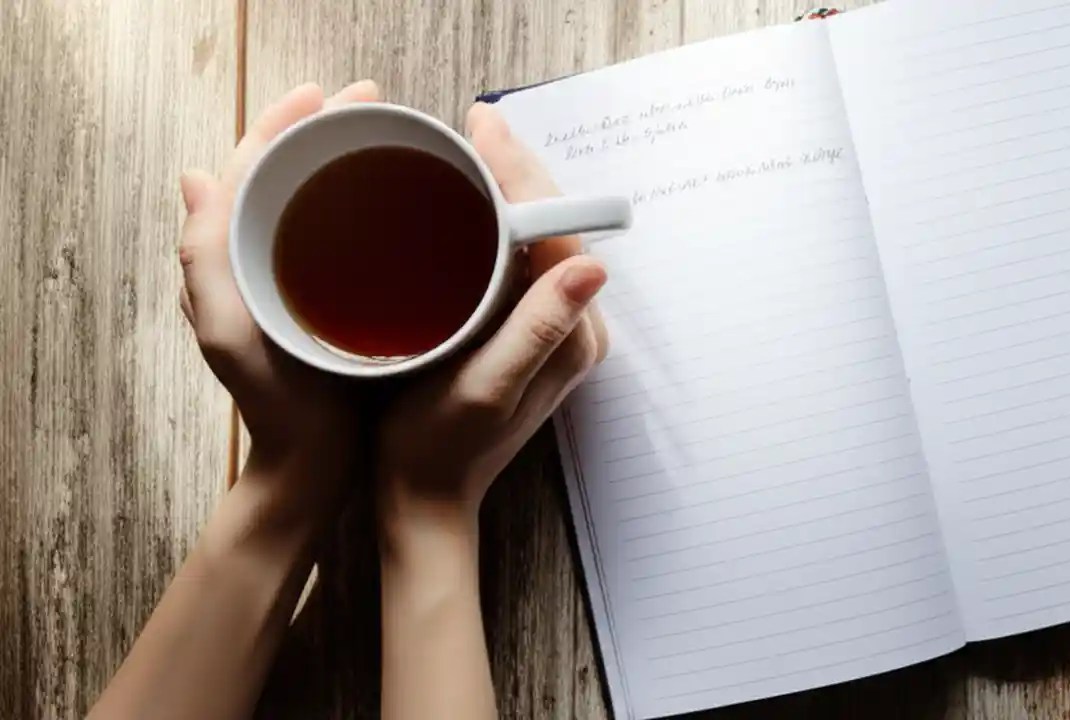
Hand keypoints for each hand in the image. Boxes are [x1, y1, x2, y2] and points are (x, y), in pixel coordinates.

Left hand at [178, 80, 379, 467]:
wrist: (313, 461)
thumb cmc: (273, 404)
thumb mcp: (228, 331)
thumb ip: (204, 261)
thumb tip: (195, 176)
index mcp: (233, 256)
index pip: (250, 169)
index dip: (283, 124)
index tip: (326, 96)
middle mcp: (263, 257)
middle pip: (288, 174)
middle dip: (323, 131)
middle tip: (370, 102)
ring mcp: (299, 276)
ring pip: (318, 200)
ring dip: (347, 160)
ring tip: (385, 134)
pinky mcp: (335, 295)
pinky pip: (346, 235)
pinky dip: (367, 205)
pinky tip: (400, 198)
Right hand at [378, 102, 609, 521]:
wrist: (425, 498)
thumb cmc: (438, 448)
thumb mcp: (484, 388)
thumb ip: (538, 330)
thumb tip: (593, 266)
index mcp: (573, 335)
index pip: (558, 230)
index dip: (522, 172)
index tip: (483, 126)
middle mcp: (576, 327)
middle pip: (555, 226)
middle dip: (519, 170)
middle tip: (475, 124)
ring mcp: (553, 329)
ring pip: (538, 238)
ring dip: (509, 190)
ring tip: (471, 149)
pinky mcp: (529, 332)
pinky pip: (521, 260)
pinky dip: (499, 223)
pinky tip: (468, 203)